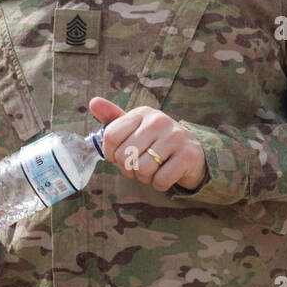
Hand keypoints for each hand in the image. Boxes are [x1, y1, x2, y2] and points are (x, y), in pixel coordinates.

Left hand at [89, 98, 205, 192]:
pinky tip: (165, 175)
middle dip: (128, 169)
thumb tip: (93, 102)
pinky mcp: (187, 156)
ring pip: (142, 169)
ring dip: (144, 177)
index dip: (110, 154)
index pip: (110, 136)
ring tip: (152, 170)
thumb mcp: (135, 127)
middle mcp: (158, 121)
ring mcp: (175, 137)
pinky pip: (160, 180)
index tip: (119, 157)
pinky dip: (159, 184)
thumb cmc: (156, 141)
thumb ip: (113, 118)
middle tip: (138, 166)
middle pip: (124, 155)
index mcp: (142, 113)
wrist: (193, 150)